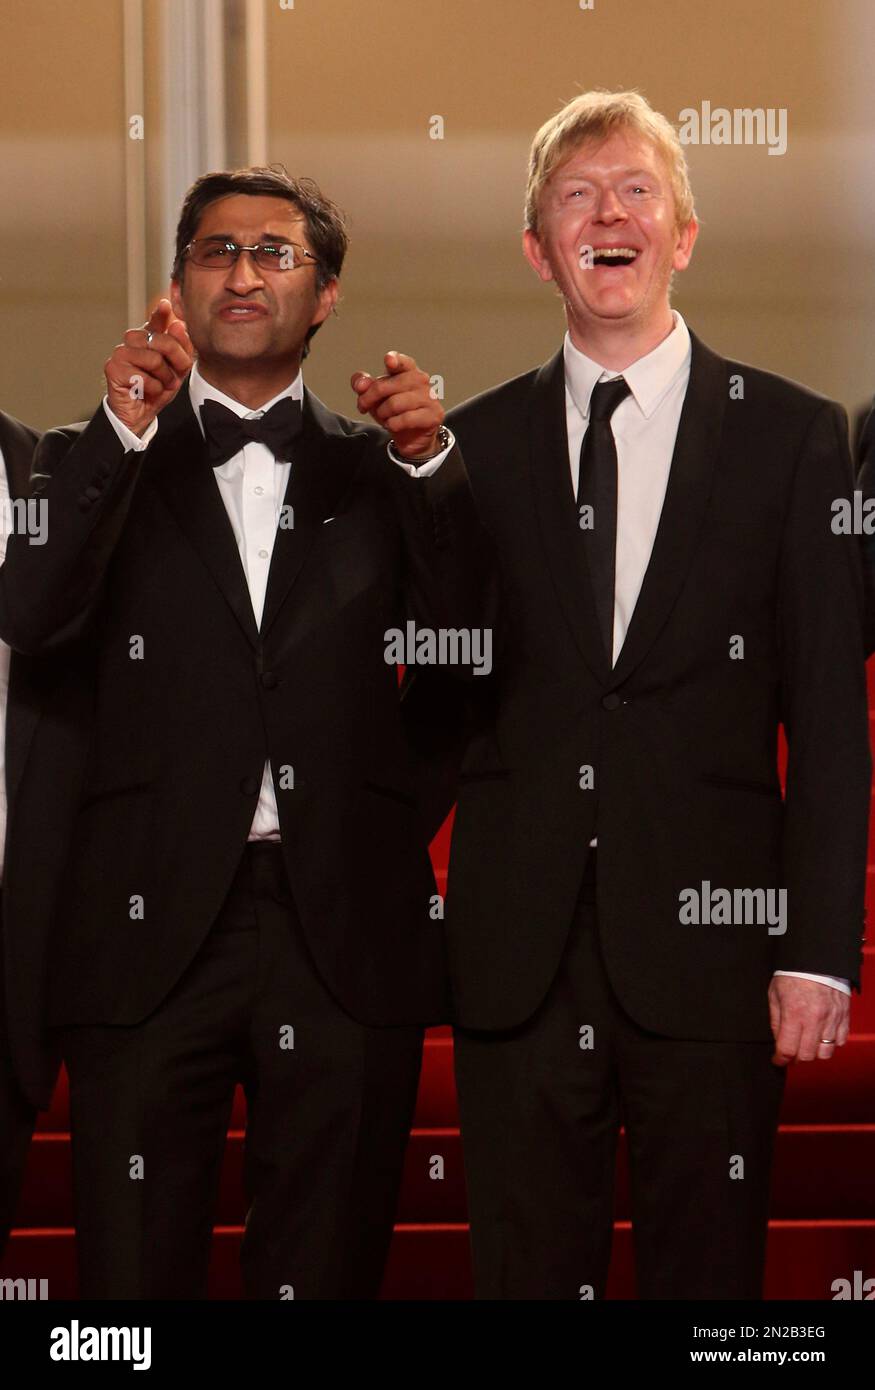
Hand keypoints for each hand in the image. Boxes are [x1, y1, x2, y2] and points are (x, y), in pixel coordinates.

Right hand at [104, 298, 193, 436]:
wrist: (139, 415)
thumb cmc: (156, 390)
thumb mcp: (176, 370)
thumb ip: (180, 348)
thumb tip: (178, 324)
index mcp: (147, 339)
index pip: (155, 322)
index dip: (161, 314)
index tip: (166, 306)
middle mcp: (132, 342)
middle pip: (162, 341)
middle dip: (176, 362)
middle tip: (173, 378)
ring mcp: (120, 353)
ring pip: (154, 359)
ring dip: (163, 378)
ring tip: (159, 385)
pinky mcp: (113, 368)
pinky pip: (144, 377)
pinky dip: (152, 388)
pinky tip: (145, 391)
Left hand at [351, 351, 442, 459]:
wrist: (413, 437)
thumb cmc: (394, 412)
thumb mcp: (374, 397)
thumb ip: (363, 385)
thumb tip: (360, 384)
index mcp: (407, 370)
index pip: (403, 362)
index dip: (395, 360)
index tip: (388, 360)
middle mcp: (421, 380)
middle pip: (386, 385)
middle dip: (368, 398)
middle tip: (363, 406)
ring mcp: (430, 397)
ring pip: (394, 404)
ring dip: (383, 414)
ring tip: (385, 417)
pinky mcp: (434, 415)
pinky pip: (406, 419)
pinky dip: (393, 424)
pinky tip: (393, 425)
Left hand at [768, 975, 849, 1064]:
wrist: (816, 958)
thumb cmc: (793, 974)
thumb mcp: (774, 994)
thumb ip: (775, 1021)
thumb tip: (778, 1041)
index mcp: (794, 1013)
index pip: (787, 1049)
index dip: (780, 1059)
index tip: (777, 1060)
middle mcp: (814, 1019)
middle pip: (807, 1055)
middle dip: (796, 1058)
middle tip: (791, 1052)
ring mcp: (832, 1019)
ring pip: (825, 1053)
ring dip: (814, 1053)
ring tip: (807, 1045)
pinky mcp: (843, 1016)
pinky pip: (840, 1041)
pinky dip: (831, 1044)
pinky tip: (822, 1036)